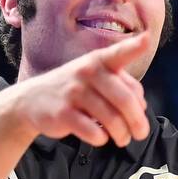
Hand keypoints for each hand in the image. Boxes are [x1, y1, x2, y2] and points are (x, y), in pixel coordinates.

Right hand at [9, 32, 152, 148]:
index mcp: (98, 61)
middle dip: (137, 121)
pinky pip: (93, 132)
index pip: (119, 53)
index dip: (134, 46)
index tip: (147, 39)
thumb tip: (142, 106)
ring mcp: (73, 92)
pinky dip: (101, 139)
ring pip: (111, 119)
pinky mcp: (63, 114)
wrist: (31, 101)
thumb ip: (121, 87)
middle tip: (141, 134)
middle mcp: (86, 73)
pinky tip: (100, 137)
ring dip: (122, 134)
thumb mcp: (95, 79)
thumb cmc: (72, 90)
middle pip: (124, 100)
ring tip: (123, 139)